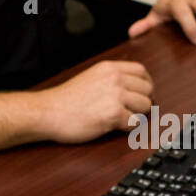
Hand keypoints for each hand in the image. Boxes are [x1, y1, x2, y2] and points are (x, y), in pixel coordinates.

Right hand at [37, 60, 153, 142]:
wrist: (48, 112)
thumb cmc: (65, 100)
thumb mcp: (90, 77)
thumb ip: (111, 78)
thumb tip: (133, 87)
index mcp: (109, 68)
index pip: (141, 71)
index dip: (145, 84)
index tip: (141, 94)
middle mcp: (115, 78)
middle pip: (147, 89)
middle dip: (142, 101)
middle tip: (131, 110)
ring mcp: (115, 96)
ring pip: (145, 105)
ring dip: (137, 115)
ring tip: (121, 118)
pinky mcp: (114, 114)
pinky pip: (136, 122)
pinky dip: (129, 127)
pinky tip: (115, 126)